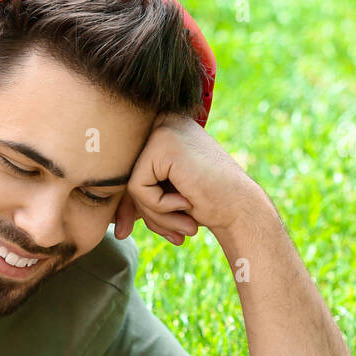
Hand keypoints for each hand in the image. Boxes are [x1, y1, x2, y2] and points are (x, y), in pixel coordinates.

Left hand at [112, 113, 266, 245]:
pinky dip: (158, 206)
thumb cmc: (206, 203)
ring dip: (153, 214)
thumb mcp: (162, 200)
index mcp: (161, 128)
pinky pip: (137, 187)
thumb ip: (136, 202)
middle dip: (143, 213)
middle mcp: (161, 120)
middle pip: (125, 175)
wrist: (242, 210)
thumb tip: (113, 229)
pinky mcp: (163, 144)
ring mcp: (163, 128)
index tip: (142, 231)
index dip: (133, 206)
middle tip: (175, 235)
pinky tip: (185, 203)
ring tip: (185, 222)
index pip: (127, 170)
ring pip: (129, 183)